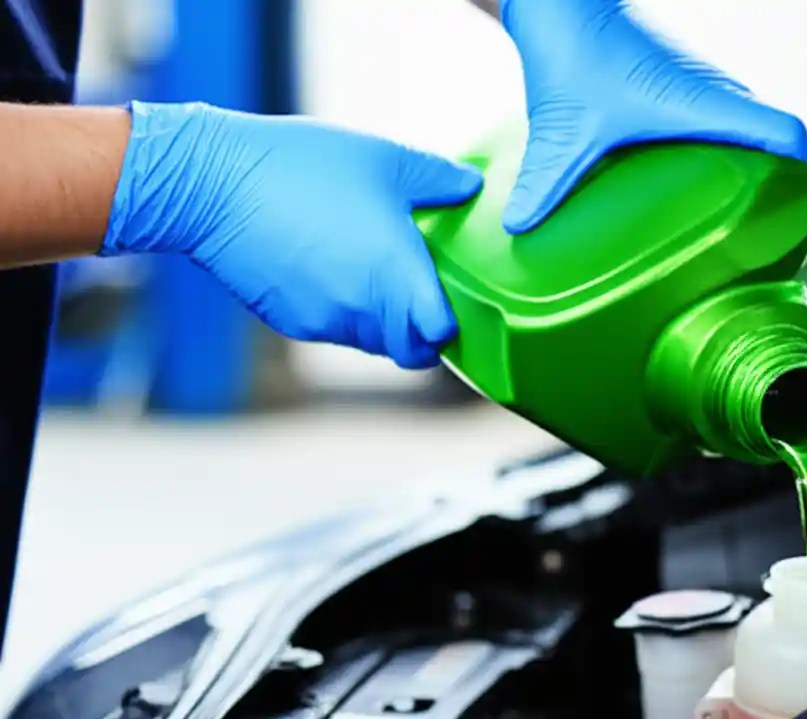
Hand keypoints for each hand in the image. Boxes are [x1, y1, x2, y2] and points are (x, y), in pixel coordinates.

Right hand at [102, 102, 481, 368]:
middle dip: (420, 330)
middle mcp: (363, 310)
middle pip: (409, 349)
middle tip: (422, 292)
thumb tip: (472, 186)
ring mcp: (324, 321)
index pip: (439, 336)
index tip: (452, 300)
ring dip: (383, 321)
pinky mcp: (291, 321)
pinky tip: (335, 268)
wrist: (211, 182)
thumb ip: (439, 179)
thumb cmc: (303, 166)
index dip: (451, 325)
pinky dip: (345, 312)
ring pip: (371, 341)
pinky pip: (334, 329)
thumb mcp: (385, 159)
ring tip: (377, 272)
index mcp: (395, 275)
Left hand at [499, 0, 806, 233]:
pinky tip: (688, 184)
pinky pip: (719, 117)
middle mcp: (715, 91)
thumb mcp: (562, 129)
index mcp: (704, 105)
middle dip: (775, 183)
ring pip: (746, 126)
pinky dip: (718, 147)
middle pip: (773, 139)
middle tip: (756, 233)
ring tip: (727, 217)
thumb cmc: (576, 48)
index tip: (793, 216)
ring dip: (747, 164)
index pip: (787, 134)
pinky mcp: (684, 79)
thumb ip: (546, 182)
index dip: (801, 175)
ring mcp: (703, 83)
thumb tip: (520, 228)